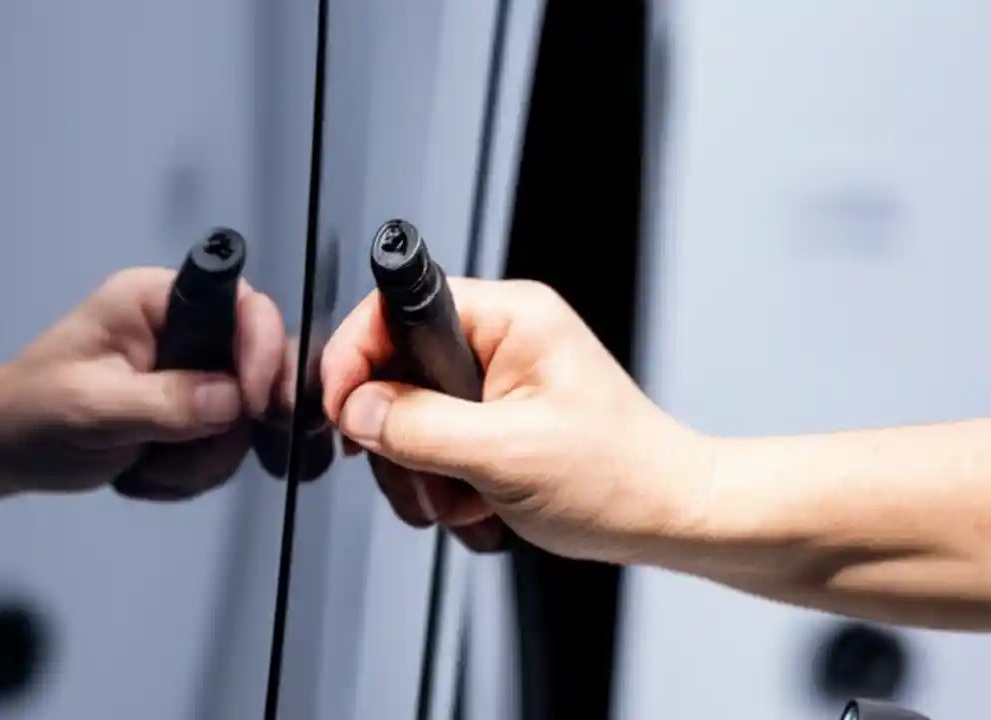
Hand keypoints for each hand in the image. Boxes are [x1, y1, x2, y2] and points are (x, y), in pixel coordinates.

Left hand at [0, 267, 284, 495]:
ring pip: (246, 419)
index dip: (262, 352)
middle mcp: (184, 328)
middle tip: (191, 458)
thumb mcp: (91, 410)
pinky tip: (147, 475)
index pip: (243, 306)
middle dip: (232, 426)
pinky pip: (227, 446)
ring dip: (203, 459)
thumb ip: (163, 403)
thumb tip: (233, 400)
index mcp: (156, 300)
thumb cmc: (29, 416)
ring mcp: (192, 371)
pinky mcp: (193, 411)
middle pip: (260, 366)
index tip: (253, 408)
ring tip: (145, 470)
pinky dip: (194, 472)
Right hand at [321, 278, 714, 564]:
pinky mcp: (497, 412)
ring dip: (418, 467)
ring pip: (408, 410)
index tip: (342, 409)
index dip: (356, 357)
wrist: (668, 516)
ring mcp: (498, 375)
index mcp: (510, 317)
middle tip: (418, 478)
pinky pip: (435, 436)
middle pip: (394, 366)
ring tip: (457, 500)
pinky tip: (472, 502)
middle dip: (394, 434)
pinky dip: (441, 479)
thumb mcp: (506, 453)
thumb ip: (420, 426)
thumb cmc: (620, 477)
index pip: (397, 306)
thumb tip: (356, 410)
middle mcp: (501, 336)